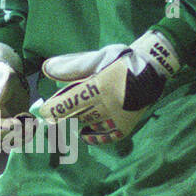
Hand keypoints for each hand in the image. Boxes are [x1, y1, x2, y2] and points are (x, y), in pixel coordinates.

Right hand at [0, 42, 30, 148]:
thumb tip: (1, 99)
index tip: (16, 123)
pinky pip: (15, 141)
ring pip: (5, 144)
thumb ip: (2, 84)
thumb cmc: (2, 74)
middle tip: (26, 123)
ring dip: (19, 137)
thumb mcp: (2, 74)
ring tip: (32, 122)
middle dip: (10, 135)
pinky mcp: (8, 132)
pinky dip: (25, 136)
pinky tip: (33, 123)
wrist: (7, 78)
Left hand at [32, 30, 179, 143]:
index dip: (52, 110)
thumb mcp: (96, 59)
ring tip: (66, 123)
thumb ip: (72, 67)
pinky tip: (84, 133)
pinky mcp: (125, 127)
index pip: (68, 103)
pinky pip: (104, 137)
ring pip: (88, 126)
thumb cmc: (121, 62)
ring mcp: (116, 118)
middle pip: (75, 117)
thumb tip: (47, 69)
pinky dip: (92, 136)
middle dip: (60, 119)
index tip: (42, 112)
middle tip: (49, 120)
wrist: (153, 70)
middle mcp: (106, 105)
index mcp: (98, 86)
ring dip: (75, 125)